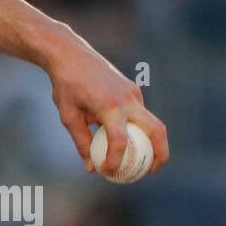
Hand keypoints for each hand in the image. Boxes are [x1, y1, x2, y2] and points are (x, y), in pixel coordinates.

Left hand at [42, 28, 169, 175]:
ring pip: (152, 122)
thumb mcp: (68, 116)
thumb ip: (81, 142)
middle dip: (160, 154)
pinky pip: (140, 113)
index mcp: (109, 106)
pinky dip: (137, 127)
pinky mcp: (133, 89)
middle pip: (157, 130)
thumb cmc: (66, 85)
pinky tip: (125, 136)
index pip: (120, 141)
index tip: (107, 171)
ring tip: (140, 159)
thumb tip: (91, 167)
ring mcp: (133, 93)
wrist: (70, 54)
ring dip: (150, 142)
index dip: (116, 160)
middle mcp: (127, 99)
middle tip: (150, 171)